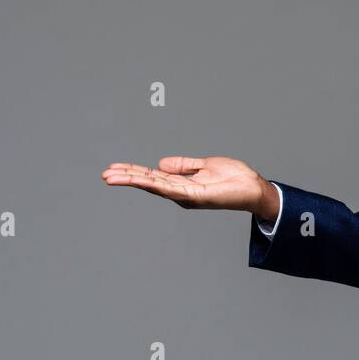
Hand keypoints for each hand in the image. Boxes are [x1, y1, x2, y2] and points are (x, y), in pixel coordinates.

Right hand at [101, 155, 278, 220]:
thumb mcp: (204, 166)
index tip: (114, 168)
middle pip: (148, 183)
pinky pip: (172, 188)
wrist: (254, 188)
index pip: (152, 177)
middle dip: (126, 178)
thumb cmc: (233, 178)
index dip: (133, 172)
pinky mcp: (197, 195)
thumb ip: (183, 165)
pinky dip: (155, 184)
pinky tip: (141, 180)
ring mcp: (187, 195)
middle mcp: (180, 193)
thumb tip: (159, 164)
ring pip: (155, 186)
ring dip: (133, 181)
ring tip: (113, 177)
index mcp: (181, 184)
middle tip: (104, 174)